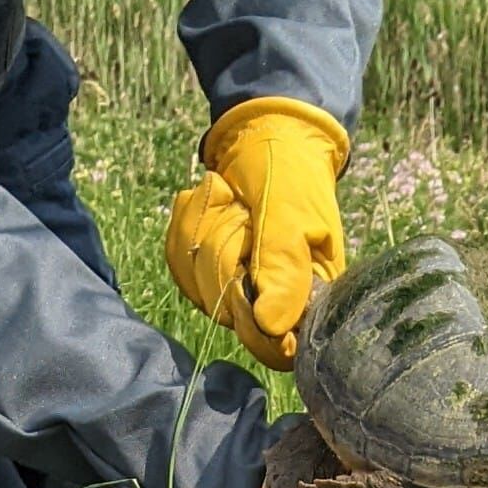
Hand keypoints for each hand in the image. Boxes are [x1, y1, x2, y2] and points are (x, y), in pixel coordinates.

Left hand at [166, 97, 348, 370]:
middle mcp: (271, 305)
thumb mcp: (292, 217)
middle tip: (245, 214)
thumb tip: (274, 328)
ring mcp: (234, 291)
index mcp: (308, 301)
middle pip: (230, 314)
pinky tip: (211, 203)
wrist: (263, 139)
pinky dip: (187, 225)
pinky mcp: (203, 271)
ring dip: (206, 232)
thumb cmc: (290, 177)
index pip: (278, 348)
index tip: (248, 273)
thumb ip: (285, 271)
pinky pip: (179, 263)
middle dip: (228, 253)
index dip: (255, 322)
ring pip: (199, 288)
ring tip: (230, 202)